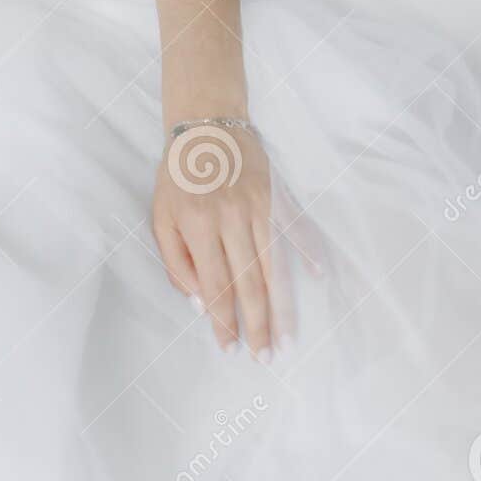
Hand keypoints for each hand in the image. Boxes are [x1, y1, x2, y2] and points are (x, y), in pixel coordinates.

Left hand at [152, 123, 292, 359]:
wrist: (206, 122)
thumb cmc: (178, 174)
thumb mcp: (162, 216)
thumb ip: (176, 261)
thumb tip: (198, 303)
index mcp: (198, 224)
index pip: (214, 285)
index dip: (223, 321)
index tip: (230, 349)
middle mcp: (231, 218)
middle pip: (249, 282)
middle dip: (257, 325)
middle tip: (265, 357)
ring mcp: (258, 206)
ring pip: (274, 265)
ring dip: (282, 306)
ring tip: (288, 338)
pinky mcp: (276, 195)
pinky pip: (296, 227)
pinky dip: (310, 251)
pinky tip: (318, 275)